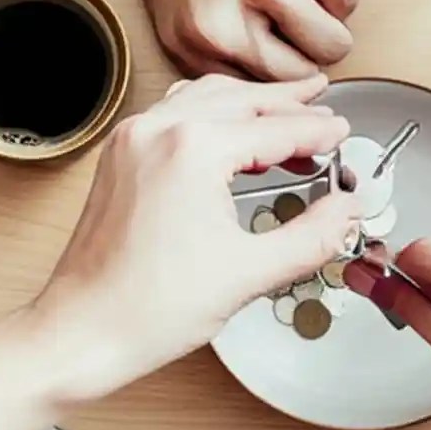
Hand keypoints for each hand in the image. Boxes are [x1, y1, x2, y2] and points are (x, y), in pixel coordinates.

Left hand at [31, 74, 359, 398]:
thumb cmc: (148, 308)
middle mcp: (158, 131)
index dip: (318, 130)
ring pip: (204, 97)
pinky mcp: (119, 157)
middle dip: (287, 102)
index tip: (344, 133)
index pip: (275, 128)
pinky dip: (211, 112)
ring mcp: (132, 140)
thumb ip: (313, 236)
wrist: (82, 332)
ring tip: (285, 110)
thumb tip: (347, 210)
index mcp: (192, 150)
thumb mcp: (251, 273)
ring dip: (248, 102)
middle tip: (323, 101)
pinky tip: (230, 129)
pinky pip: (174, 113)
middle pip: (240, 99)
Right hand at [116, 0, 356, 79]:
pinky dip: (238, 65)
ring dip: (270, 65)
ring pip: (260, 87)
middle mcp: (225, 22)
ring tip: (264, 28)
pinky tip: (237, 34)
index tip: (324, 24)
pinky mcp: (175, 47)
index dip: (335, 34)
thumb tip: (339, 28)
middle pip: (295, 77)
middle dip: (304, 55)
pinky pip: (226, 80)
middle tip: (295, 26)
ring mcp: (196, 40)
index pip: (330, 48)